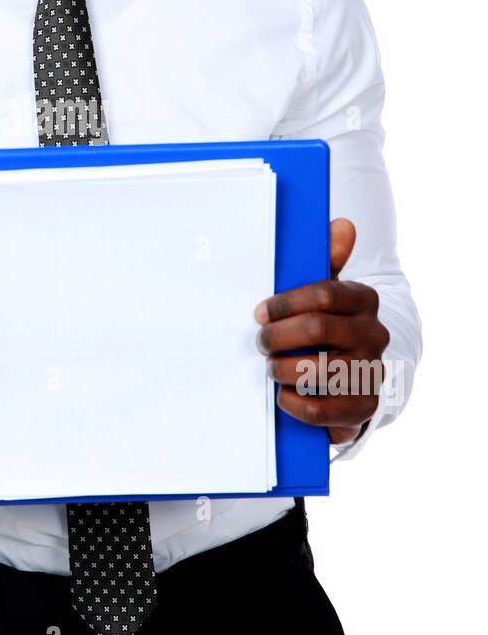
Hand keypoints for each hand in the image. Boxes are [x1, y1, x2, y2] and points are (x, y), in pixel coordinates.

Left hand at [254, 219, 389, 443]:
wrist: (350, 377)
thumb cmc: (326, 327)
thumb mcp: (325, 293)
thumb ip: (327, 260)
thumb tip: (343, 225)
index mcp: (364, 300)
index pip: (323, 293)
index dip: (284, 304)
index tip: (259, 312)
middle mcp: (375, 334)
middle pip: (316, 329)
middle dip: (277, 336)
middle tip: (261, 342)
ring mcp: (371, 372)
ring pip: (315, 369)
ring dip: (281, 369)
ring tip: (271, 367)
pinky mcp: (363, 408)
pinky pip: (320, 409)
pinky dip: (292, 402)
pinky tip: (283, 395)